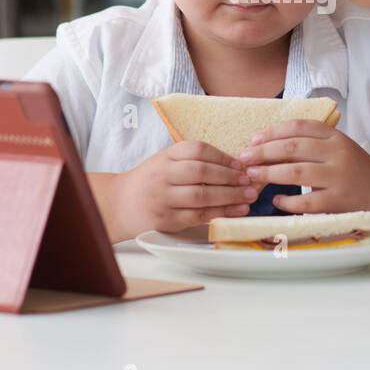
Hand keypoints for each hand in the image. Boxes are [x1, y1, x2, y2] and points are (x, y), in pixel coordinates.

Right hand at [117, 141, 257, 233]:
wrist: (119, 204)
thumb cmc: (149, 181)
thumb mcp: (165, 161)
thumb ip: (192, 160)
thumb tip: (234, 165)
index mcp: (165, 156)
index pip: (198, 150)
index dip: (223, 157)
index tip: (241, 164)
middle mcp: (163, 175)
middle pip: (202, 172)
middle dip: (230, 177)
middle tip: (250, 180)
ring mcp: (163, 198)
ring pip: (202, 196)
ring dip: (230, 196)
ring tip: (249, 197)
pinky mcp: (166, 220)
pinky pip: (198, 216)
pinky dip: (221, 213)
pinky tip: (236, 211)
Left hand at [236, 120, 369, 215]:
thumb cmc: (355, 169)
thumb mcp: (336, 148)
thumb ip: (310, 145)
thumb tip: (266, 146)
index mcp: (335, 137)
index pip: (299, 127)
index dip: (272, 132)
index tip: (254, 139)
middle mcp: (337, 153)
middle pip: (293, 148)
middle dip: (263, 152)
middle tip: (244, 158)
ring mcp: (338, 177)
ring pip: (296, 172)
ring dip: (269, 173)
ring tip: (253, 175)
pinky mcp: (339, 202)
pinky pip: (306, 202)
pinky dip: (287, 201)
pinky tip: (276, 200)